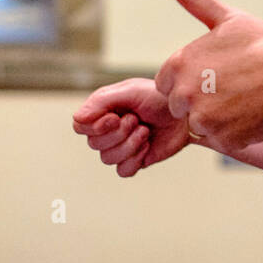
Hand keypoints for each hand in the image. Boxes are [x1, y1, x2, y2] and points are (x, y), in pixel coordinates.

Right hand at [72, 77, 190, 176]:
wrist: (185, 113)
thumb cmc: (158, 97)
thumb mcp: (130, 90)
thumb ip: (101, 101)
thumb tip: (77, 118)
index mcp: (103, 112)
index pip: (80, 126)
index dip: (94, 126)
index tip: (114, 117)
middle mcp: (109, 131)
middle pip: (94, 144)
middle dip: (118, 132)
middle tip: (136, 119)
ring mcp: (122, 147)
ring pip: (108, 159)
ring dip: (129, 144)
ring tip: (145, 130)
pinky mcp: (136, 161)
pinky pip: (123, 171)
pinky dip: (135, 159)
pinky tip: (147, 145)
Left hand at [154, 0, 262, 153]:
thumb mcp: (227, 18)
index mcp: (180, 64)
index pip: (167, 82)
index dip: (192, 79)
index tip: (217, 73)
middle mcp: (185, 94)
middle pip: (180, 106)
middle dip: (202, 99)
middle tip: (233, 87)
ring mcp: (204, 120)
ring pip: (199, 125)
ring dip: (218, 118)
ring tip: (244, 101)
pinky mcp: (223, 141)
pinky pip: (220, 140)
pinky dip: (234, 132)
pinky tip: (252, 114)